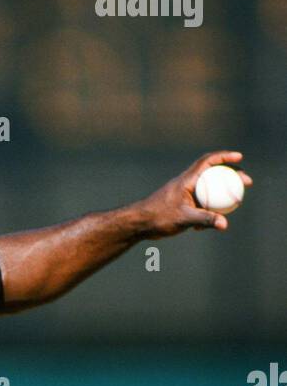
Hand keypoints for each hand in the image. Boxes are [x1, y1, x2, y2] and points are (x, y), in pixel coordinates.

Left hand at [135, 150, 252, 237]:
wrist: (138, 224)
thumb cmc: (158, 217)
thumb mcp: (184, 218)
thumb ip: (205, 219)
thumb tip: (225, 224)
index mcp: (187, 180)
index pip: (208, 162)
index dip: (225, 157)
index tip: (239, 158)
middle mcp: (187, 184)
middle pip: (214, 175)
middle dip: (232, 177)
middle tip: (246, 183)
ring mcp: (184, 195)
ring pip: (208, 191)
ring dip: (220, 197)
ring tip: (231, 207)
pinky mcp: (181, 206)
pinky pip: (199, 206)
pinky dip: (204, 213)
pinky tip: (200, 229)